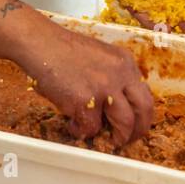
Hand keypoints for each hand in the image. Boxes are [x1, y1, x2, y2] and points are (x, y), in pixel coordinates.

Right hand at [20, 23, 153, 146]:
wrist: (39, 43)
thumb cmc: (62, 50)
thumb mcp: (99, 57)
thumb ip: (112, 77)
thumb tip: (115, 107)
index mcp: (125, 62)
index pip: (145, 93)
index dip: (141, 113)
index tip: (135, 124)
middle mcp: (120, 74)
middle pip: (144, 109)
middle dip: (138, 130)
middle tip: (128, 139)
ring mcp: (104, 87)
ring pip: (125, 124)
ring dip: (118, 137)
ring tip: (107, 140)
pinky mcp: (85, 101)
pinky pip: (91, 128)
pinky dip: (81, 131)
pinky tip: (71, 123)